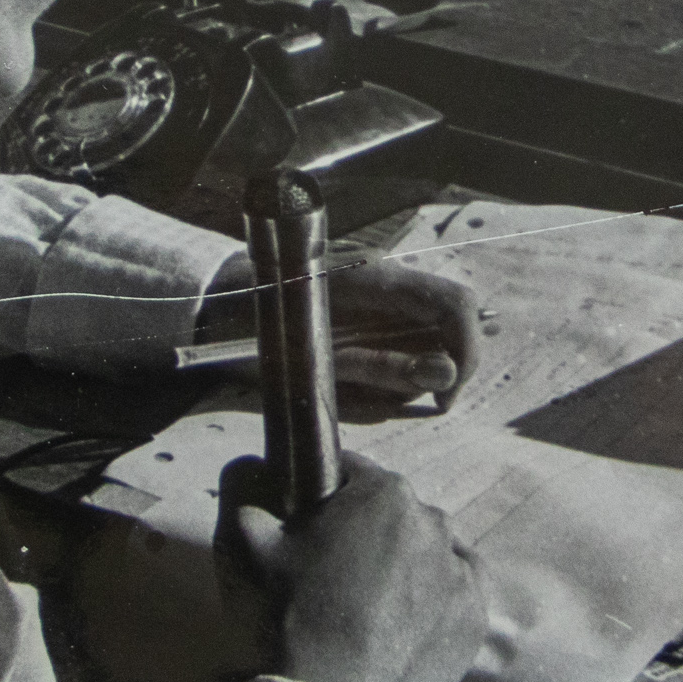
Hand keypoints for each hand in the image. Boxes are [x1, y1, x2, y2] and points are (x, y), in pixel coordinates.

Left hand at [194, 251, 482, 409]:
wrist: (216, 305)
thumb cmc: (258, 329)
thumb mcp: (319, 360)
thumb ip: (384, 365)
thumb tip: (444, 373)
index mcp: (379, 281)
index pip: (455, 304)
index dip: (466, 351)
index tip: (444, 396)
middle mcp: (389, 281)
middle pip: (452, 319)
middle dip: (444, 365)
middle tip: (408, 400)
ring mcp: (380, 294)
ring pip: (430, 336)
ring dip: (413, 371)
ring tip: (362, 385)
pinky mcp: (368, 311)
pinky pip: (403, 342)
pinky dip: (393, 369)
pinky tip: (356, 376)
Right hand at [215, 452, 485, 681]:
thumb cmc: (288, 618)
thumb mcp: (247, 544)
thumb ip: (246, 490)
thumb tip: (255, 469)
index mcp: (384, 492)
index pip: (352, 474)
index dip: (326, 496)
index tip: (311, 526)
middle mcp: (433, 520)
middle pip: (393, 514)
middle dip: (366, 533)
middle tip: (333, 576)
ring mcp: (459, 571)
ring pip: (426, 551)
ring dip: (402, 564)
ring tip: (366, 608)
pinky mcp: (474, 615)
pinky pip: (454, 590)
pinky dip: (433, 598)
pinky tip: (400, 621)